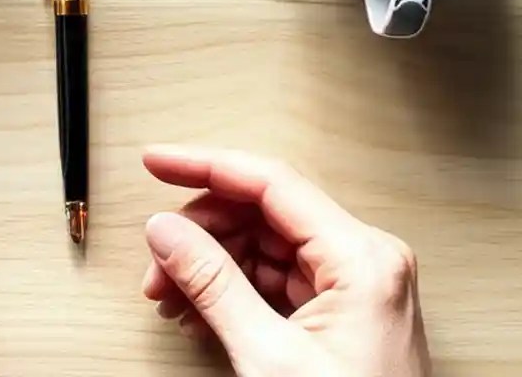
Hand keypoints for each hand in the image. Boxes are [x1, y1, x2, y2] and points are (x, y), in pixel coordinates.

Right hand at [140, 146, 430, 376]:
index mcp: (362, 257)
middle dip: (201, 234)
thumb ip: (211, 284)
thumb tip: (166, 231)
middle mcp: (365, 260)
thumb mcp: (267, 357)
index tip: (156, 163)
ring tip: (170, 298)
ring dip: (210, 265)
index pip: (272, 183)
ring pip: (263, 247)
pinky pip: (275, 280)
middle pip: (263, 214)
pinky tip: (199, 312)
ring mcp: (356, 285)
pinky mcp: (342, 312)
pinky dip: (233, 291)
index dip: (205, 166)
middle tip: (156, 264)